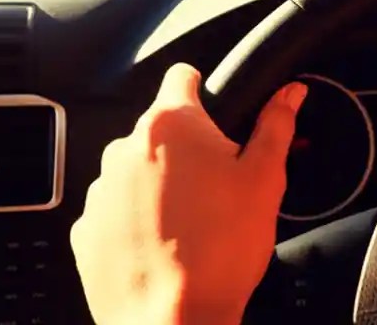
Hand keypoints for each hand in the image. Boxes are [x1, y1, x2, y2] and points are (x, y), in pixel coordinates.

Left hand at [71, 64, 306, 324]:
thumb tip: (289, 93)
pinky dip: (136, 220)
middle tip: (218, 186)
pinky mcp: (87, 229)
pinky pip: (115, 210)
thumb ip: (276, 125)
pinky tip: (165, 244)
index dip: (203, 89)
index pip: (182, 76)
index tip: (214, 109)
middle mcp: (125, 149)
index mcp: (171, 125)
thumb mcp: (264, 180)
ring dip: (160, 185)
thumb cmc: (220, 253)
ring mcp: (100, 190)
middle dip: (188, 149)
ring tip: (193, 223)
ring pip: (136, 171)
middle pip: (160, 130)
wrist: (174, 324)